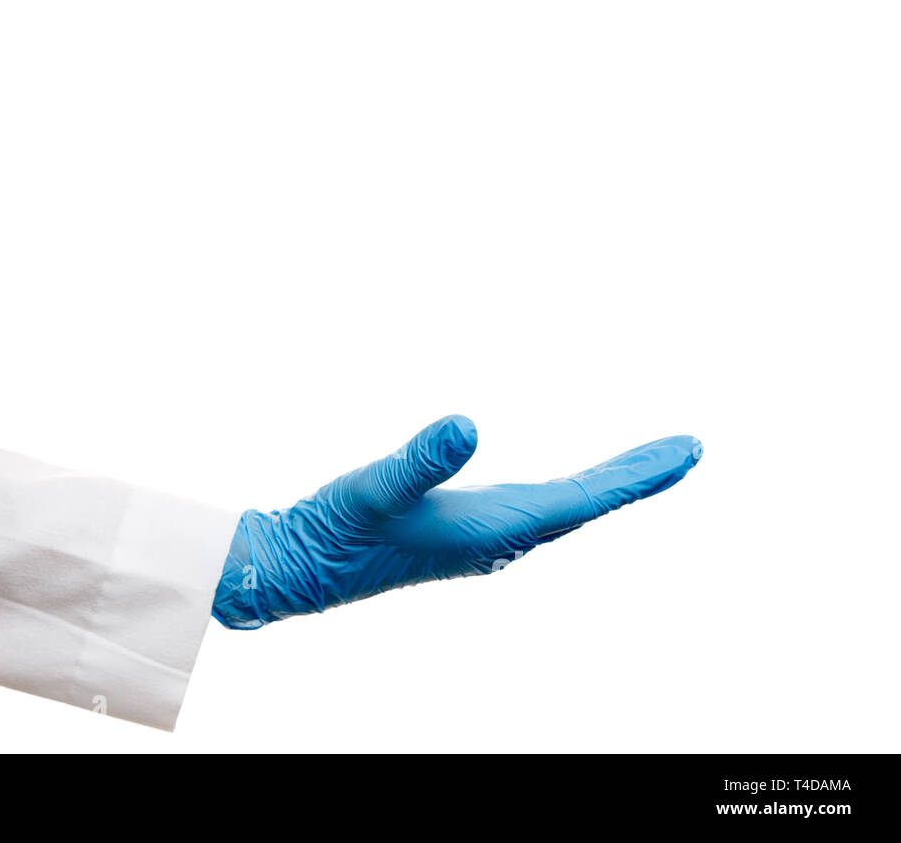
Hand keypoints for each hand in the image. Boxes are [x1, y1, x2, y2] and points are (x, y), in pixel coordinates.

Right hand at [213, 415, 701, 627]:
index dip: (639, 474)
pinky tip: (565, 488)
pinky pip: (537, 510)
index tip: (688, 451)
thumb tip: (468, 423)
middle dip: (638, 477)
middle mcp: (497, 539)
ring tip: (645, 461)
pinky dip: (570, 492)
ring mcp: (481, 538)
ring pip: (565, 509)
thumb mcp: (376, 486)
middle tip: (688, 449)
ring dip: (608, 485)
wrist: (303, 567)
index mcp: (492, 529)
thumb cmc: (338, 531)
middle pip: (587, 504)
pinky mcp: (462, 533)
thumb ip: (420, 460)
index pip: (586, 498)